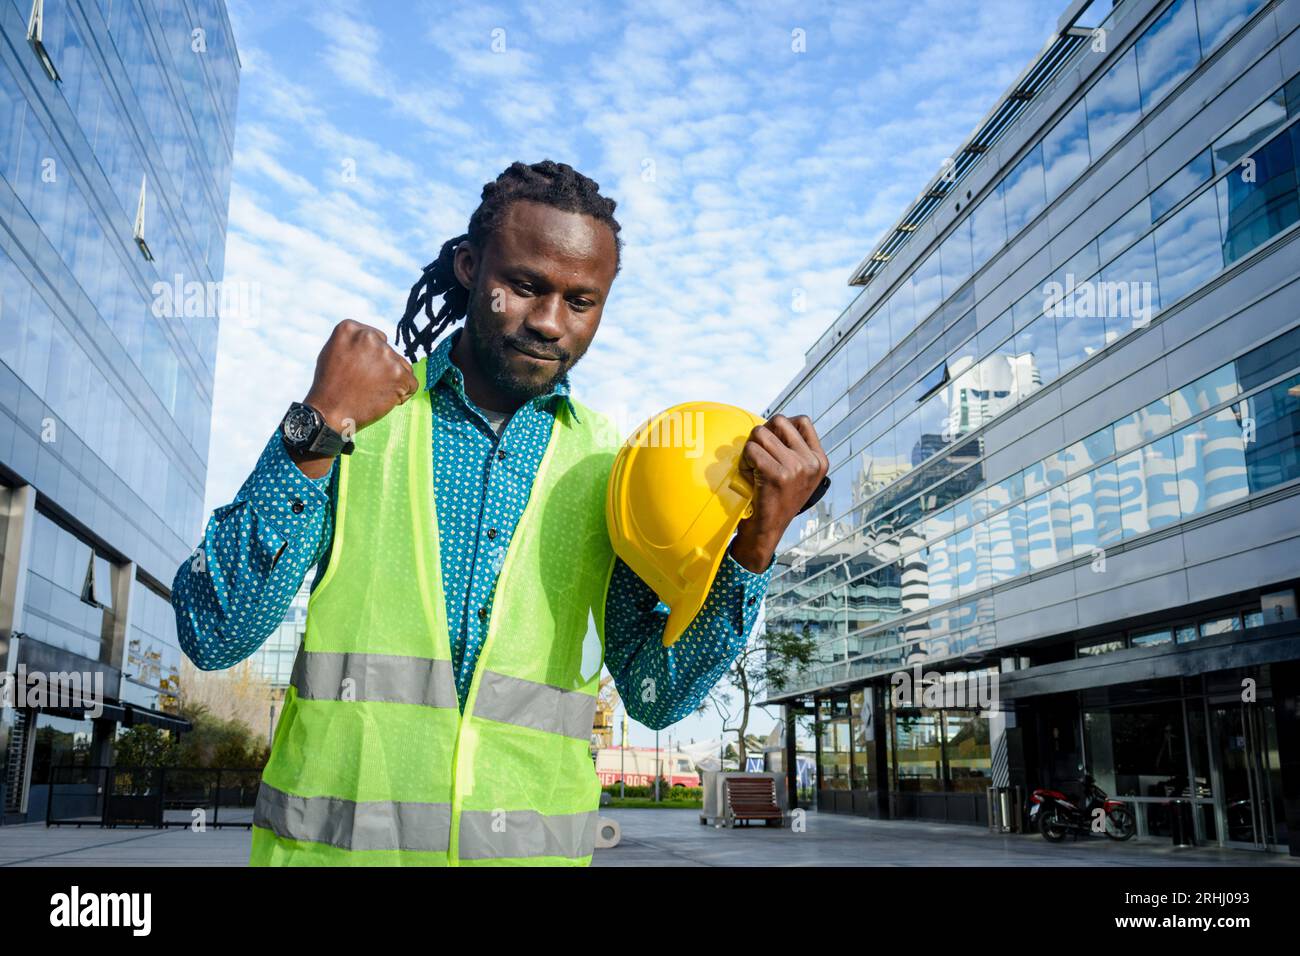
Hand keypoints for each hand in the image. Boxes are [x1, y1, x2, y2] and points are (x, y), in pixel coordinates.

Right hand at [288, 320, 419, 477]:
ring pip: (402, 367)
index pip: (377, 339)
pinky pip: (412, 384)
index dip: (370, 358)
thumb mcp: (333, 351)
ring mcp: (386, 355)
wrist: (328, 413)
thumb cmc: (329, 386)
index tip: (355, 370)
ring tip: (371, 392)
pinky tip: (382, 399)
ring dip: (392, 381)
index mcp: (350, 328)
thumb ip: (354, 342)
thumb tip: (377, 339)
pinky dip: (402, 394)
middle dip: (382, 369)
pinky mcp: (399, 374)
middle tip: (363, 384)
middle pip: (390, 352)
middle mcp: (369, 337)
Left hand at [729, 414, 828, 572]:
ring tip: (753, 468)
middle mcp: (811, 463)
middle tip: (759, 456)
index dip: (781, 428)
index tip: (773, 445)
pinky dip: (744, 461)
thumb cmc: (776, 499)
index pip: (802, 420)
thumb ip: (795, 449)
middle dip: (763, 435)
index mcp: (820, 460)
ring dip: (751, 449)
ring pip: (760, 433)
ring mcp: (796, 468)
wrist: (767, 531)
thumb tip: (776, 422)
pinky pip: (751, 450)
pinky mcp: (777, 475)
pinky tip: (749, 475)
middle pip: (779, 421)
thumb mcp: (798, 474)